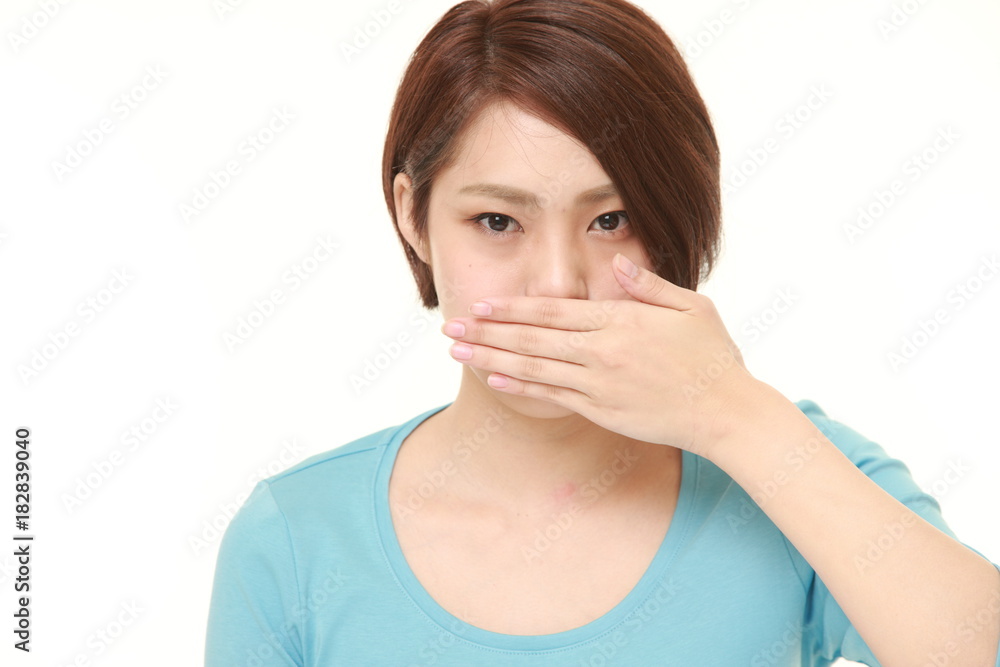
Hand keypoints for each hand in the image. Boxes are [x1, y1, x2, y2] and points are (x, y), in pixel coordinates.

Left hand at [440, 252, 764, 459]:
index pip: (555, 310)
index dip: (514, 307)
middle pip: (533, 338)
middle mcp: (603, 351)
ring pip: (534, 367)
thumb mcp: (692, 307)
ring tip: (458, 352)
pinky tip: (494, 378)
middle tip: (451, 327)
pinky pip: (552, 396)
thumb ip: (649, 285)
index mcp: (621, 320)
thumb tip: (618, 264)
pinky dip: (521, 386)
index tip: (483, 304)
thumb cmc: (714, 357)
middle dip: (488, 331)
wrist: (727, 413)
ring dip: (492, 358)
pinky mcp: (602, 411)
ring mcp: (600, 384)